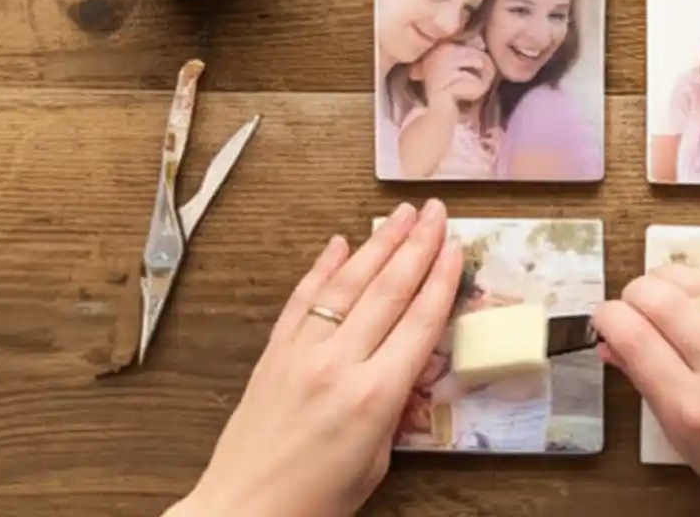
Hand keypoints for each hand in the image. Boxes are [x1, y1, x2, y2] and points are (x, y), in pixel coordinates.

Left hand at [165, 200, 463, 516]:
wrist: (243, 513)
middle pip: (388, 291)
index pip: (419, 322)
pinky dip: (322, 268)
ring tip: (402, 214)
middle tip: (436, 212)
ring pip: (348, 285)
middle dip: (417, 245)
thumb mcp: (377, 460)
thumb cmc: (315, 501)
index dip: (441, 278)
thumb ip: (395, 405)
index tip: (456, 246)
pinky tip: (341, 243)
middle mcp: (339, 364)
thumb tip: (410, 362)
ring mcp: (302, 354)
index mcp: (375, 396)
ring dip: (379, 244)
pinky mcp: (273, 354)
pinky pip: (303, 301)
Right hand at [593, 265, 699, 516]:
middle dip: (633, 293)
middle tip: (632, 306)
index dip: (607, 317)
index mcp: (691, 409)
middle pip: (659, 297)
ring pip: (697, 279)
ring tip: (665, 295)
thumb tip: (612, 345)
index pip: (631, 335)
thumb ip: (648, 388)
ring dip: (669, 279)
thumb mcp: (687, 444)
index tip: (605, 320)